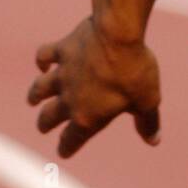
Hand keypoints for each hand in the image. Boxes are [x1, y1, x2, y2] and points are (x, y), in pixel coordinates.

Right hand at [27, 16, 161, 157]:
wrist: (119, 35)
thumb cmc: (134, 70)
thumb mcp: (148, 100)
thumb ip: (148, 122)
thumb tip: (154, 140)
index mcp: (88, 118)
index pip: (71, 141)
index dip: (66, 148)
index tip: (63, 152)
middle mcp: (69, 99)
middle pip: (48, 118)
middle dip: (45, 124)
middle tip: (44, 125)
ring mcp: (63, 74)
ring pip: (39, 90)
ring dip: (35, 96)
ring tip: (33, 99)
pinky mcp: (62, 50)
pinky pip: (44, 56)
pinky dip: (41, 60)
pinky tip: (43, 63)